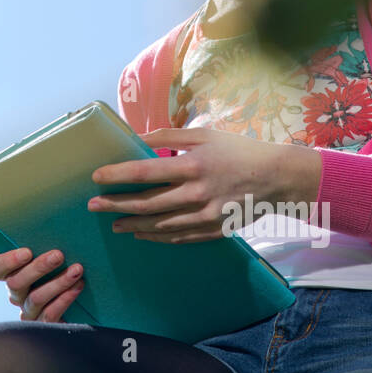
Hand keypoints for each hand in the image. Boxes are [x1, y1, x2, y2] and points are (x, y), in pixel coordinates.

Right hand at [0, 247, 84, 321]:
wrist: (82, 300)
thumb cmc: (61, 267)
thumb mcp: (50, 254)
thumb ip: (44, 243)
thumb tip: (58, 222)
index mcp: (10, 274)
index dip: (8, 261)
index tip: (27, 251)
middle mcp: (16, 294)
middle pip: (16, 283)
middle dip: (38, 268)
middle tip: (59, 255)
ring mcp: (28, 311)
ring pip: (36, 298)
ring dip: (58, 282)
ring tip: (77, 270)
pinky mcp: (43, 324)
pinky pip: (50, 313)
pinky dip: (65, 299)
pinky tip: (78, 286)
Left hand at [86, 127, 321, 244]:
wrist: (278, 178)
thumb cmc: (238, 150)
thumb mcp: (203, 134)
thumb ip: (167, 135)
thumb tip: (135, 138)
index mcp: (192, 165)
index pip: (144, 172)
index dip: (116, 176)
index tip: (96, 178)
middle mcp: (196, 193)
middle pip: (146, 203)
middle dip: (115, 205)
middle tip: (93, 206)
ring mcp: (206, 216)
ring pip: (159, 225)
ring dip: (133, 225)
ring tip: (114, 223)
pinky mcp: (214, 231)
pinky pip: (179, 238)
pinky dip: (157, 237)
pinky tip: (142, 234)